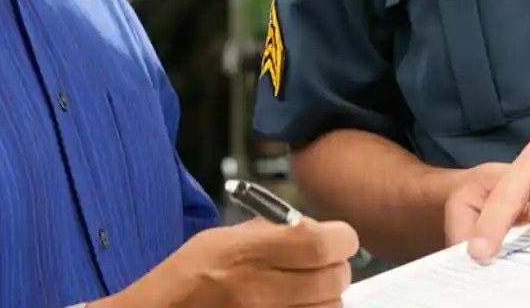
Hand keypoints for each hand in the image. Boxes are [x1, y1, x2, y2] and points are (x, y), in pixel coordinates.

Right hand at [106, 218, 358, 307]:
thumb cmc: (188, 277)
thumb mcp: (222, 238)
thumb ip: (271, 231)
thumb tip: (316, 229)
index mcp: (246, 254)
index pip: (321, 244)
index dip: (340, 238)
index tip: (339, 238)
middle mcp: (258, 292)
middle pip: (334, 279)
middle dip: (335, 267)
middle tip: (324, 264)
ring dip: (327, 297)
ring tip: (308, 290)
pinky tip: (297, 305)